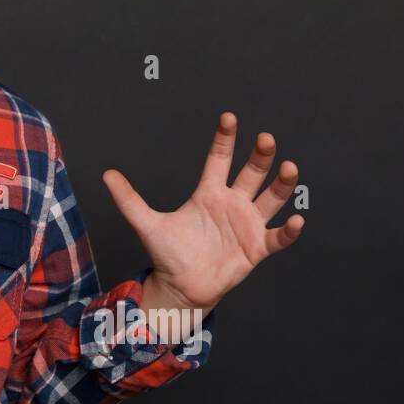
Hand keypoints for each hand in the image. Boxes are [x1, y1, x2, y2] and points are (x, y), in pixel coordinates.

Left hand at [101, 111, 303, 311]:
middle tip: (265, 138)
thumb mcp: (147, 224)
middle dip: (260, 155)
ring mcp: (247, 224)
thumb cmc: (168, 253)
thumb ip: (128, 200)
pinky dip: (289, 230)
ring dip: (282, 184)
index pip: (219, 159)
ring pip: (271, 199)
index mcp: (208, 193)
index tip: (228, 117)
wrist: (181, 286)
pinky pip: (278, 237)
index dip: (224, 139)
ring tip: (289, 167)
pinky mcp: (257, 248)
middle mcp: (232, 203)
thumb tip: (106, 174)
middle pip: (251, 173)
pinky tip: (297, 220)